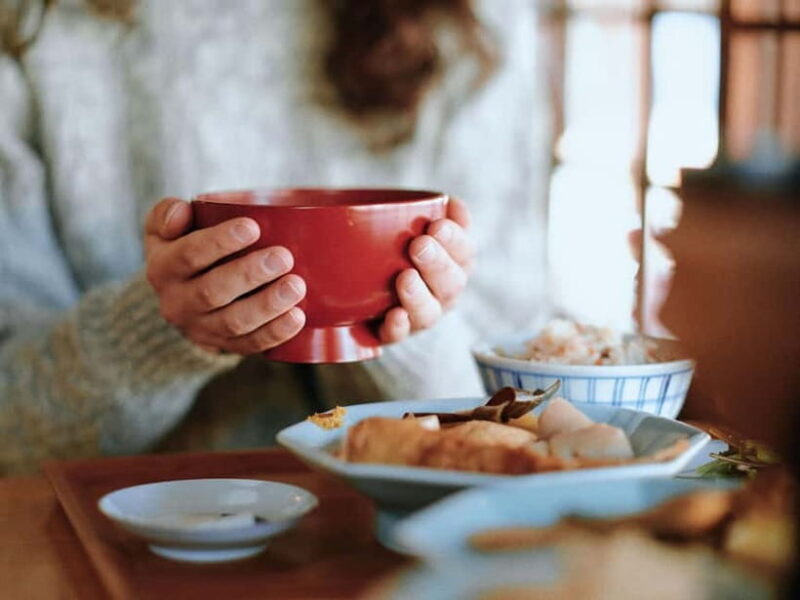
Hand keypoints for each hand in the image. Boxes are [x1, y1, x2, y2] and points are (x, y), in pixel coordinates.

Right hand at [144, 198, 305, 353]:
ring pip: (233, 322)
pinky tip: (297, 317)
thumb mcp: (164, 228)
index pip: (189, 255)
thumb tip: (182, 211)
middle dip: (250, 274)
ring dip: (267, 305)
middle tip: (283, 257)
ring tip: (296, 286)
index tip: (253, 227)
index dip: (219, 242)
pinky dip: (275, 333)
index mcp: (163, 268)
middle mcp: (177, 302)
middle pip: (212, 291)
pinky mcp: (224, 345)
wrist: (183, 299)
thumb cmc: (184, 249)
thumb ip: (167, 212)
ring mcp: (201, 328)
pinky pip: (249, 344)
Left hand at [379, 197, 474, 342]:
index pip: (465, 253)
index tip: (437, 225)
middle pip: (450, 284)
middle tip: (419, 245)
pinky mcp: (392, 334)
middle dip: (437, 264)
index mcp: (453, 263)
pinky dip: (397, 327)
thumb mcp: (412, 224)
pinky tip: (394, 315)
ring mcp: (419, 316)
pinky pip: (397, 336)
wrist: (360, 281)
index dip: (455, 239)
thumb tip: (454, 203)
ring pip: (428, 314)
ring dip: (418, 296)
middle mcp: (442, 294)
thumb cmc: (395, 245)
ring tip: (404, 278)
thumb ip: (433, 212)